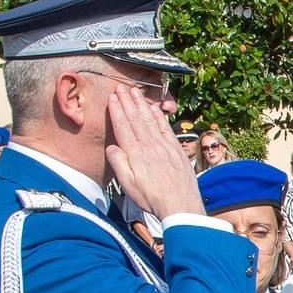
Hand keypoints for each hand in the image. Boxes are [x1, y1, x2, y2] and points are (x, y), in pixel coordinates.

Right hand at [105, 85, 203, 220]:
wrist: (181, 205)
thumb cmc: (153, 198)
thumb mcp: (128, 184)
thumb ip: (118, 163)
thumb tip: (112, 147)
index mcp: (135, 153)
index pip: (123, 126)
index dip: (117, 110)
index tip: (112, 97)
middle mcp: (150, 146)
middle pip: (136, 119)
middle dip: (128, 101)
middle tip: (122, 87)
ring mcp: (165, 146)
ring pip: (151, 120)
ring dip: (142, 104)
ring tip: (136, 92)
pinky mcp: (177, 150)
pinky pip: (166, 128)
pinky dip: (159, 116)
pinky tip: (155, 108)